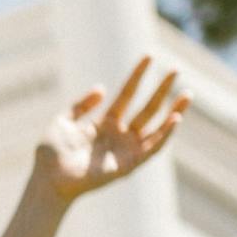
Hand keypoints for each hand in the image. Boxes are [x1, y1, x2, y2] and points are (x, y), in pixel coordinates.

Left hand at [30, 55, 190, 209]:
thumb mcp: (64, 121)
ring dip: (174, 111)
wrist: (48, 179)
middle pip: (147, 108)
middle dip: (162, 90)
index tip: (149, 56)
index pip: (127, 94)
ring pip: (157, 127)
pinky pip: (153, 148)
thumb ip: (81, 105)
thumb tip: (102, 89)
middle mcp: (119, 135)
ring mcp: (126, 150)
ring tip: (187, 94)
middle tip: (176, 69)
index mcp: (105, 123)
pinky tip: (175, 118)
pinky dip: (165, 135)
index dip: (137, 75)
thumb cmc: (51, 154)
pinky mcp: (129, 165)